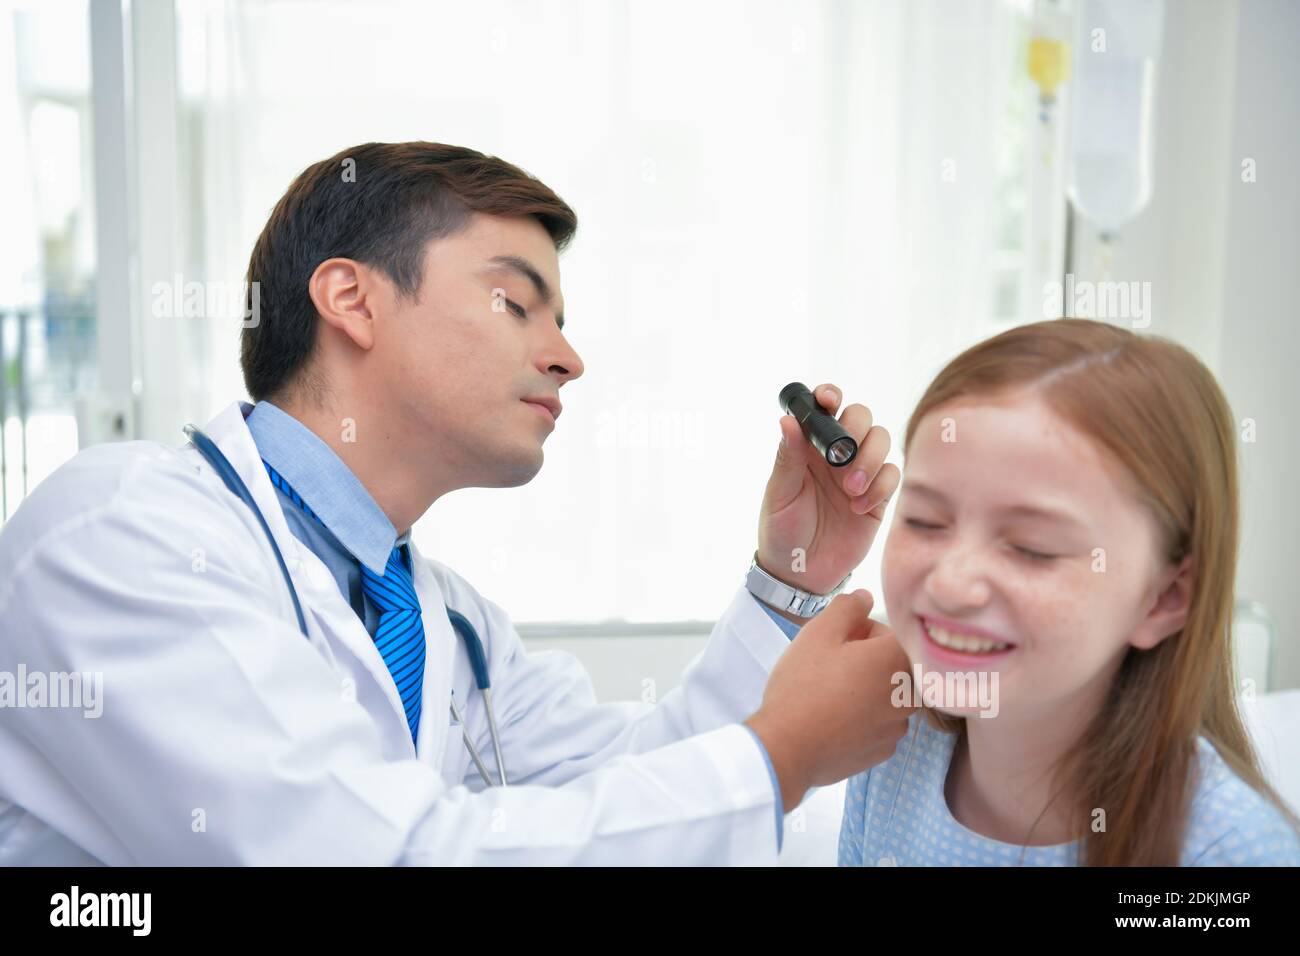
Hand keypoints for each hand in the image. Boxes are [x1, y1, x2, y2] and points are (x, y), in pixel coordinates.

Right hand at [745, 590, 913, 808]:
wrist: (788, 747)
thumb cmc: (803, 685)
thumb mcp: (819, 632)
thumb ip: (848, 607)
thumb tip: (866, 597)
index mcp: (897, 660)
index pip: (891, 632)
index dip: (861, 632)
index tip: (837, 642)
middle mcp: (908, 695)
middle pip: (892, 665)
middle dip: (867, 661)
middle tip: (830, 666)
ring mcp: (897, 727)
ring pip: (886, 695)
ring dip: (866, 690)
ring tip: (830, 694)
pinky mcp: (883, 750)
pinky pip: (878, 724)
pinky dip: (862, 718)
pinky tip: (833, 719)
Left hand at [756, 383, 900, 596]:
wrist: (801, 575)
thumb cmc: (781, 531)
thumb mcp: (779, 494)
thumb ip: (788, 457)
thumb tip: (788, 420)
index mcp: (809, 447)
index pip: (825, 409)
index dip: (830, 395)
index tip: (829, 399)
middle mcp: (836, 455)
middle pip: (861, 418)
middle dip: (857, 429)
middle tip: (843, 455)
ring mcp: (859, 473)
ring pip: (881, 441)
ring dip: (871, 458)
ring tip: (851, 489)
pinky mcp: (878, 497)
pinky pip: (893, 476)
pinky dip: (880, 486)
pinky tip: (858, 507)